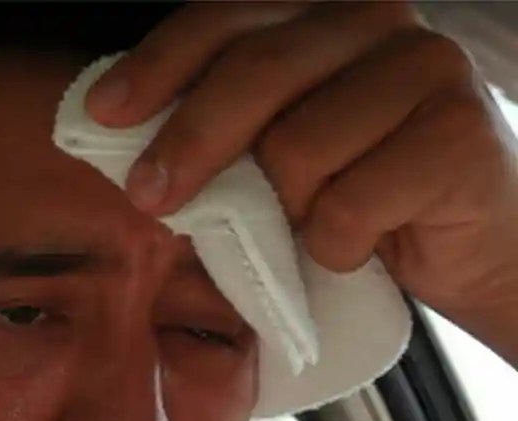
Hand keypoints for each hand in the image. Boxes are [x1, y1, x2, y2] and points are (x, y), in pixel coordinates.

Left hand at [84, 2, 517, 360]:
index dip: (158, 65)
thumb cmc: (359, 191)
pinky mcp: (461, 133)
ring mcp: (426, 69)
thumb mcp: (278, 146)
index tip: (101, 115)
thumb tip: (120, 138)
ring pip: (298, 149)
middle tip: (148, 197)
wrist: (470, 246)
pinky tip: (361, 245)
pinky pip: (349, 205)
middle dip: (189, 142)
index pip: (225, 18)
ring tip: (311, 225)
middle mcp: (378, 20)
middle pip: (256, 73)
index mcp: (321, 12)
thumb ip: (222, 124)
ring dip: (286, 212)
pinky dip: (336, 246)